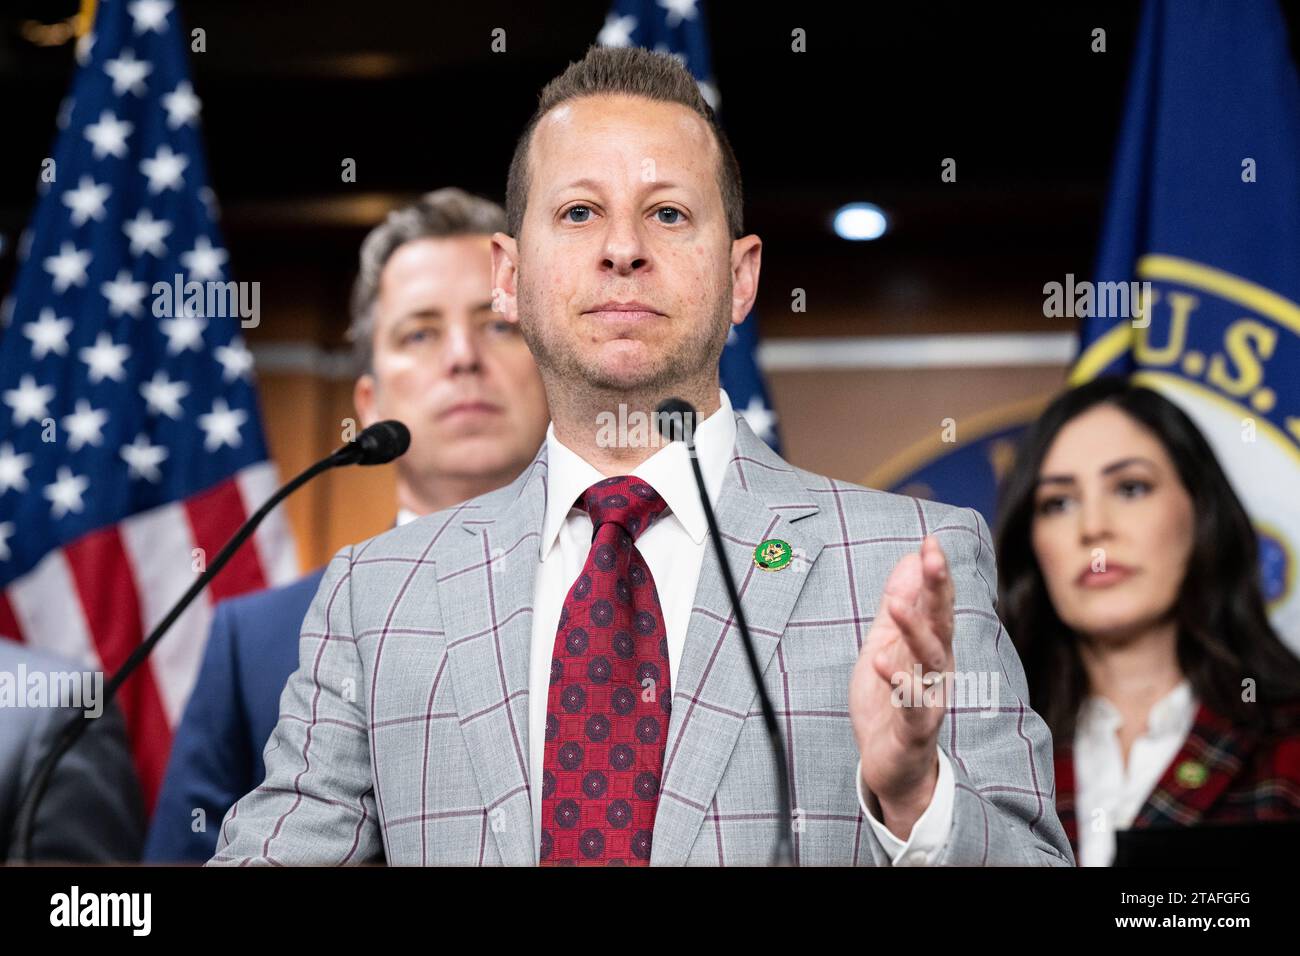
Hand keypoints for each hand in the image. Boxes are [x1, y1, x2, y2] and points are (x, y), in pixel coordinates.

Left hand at [849, 535, 954, 837]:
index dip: (936, 574)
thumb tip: (910, 560)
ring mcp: (929, 698)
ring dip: (916, 632)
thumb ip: (899, 606)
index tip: (931, 541)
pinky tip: (884, 663)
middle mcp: (937, 670)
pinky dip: (899, 684)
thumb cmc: (892, 701)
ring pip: (930, 661)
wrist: (894, 765)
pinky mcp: (915, 728)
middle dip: (938, 591)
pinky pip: (911, 704)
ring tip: (898, 605)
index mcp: (932, 647)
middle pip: (942, 624)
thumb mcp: (887, 644)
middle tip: (932, 558)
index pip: (938, 604)